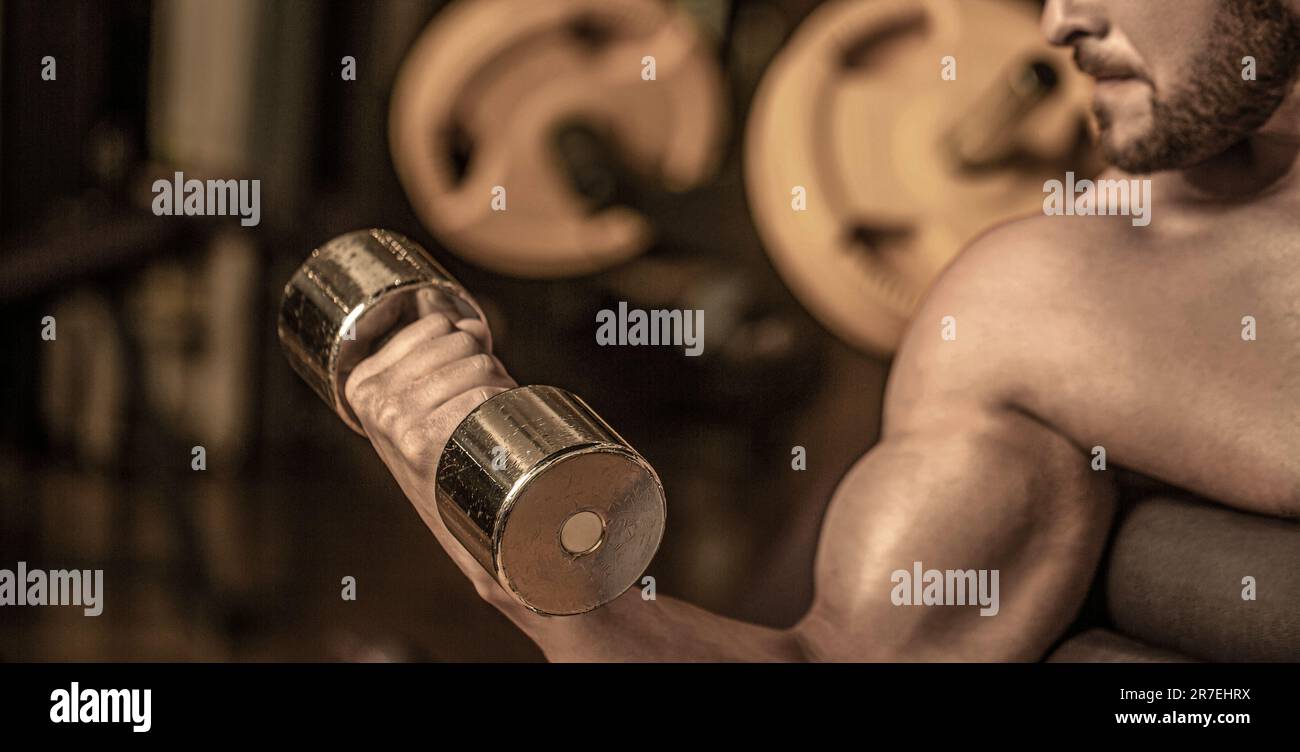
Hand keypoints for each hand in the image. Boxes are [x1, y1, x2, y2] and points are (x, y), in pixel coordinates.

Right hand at [344, 309, 517, 597]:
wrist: (484, 536)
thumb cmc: (459, 463)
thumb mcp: (426, 404)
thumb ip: (434, 353)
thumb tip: (456, 310)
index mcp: (362, 384)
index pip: (433, 321)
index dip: (464, 343)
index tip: (460, 382)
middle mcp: (373, 400)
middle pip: (457, 337)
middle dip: (482, 365)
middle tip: (480, 409)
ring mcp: (396, 420)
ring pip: (475, 358)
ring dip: (496, 383)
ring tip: (486, 422)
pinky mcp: (425, 439)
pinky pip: (480, 387)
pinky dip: (501, 399)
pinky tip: (493, 428)